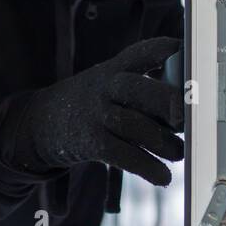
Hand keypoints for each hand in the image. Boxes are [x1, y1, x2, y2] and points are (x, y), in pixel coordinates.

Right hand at [12, 36, 183, 185]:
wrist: (39, 123)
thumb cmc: (89, 104)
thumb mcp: (106, 84)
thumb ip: (141, 89)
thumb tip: (183, 112)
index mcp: (113, 70)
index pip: (139, 53)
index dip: (161, 49)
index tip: (182, 48)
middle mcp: (104, 88)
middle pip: (138, 89)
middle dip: (166, 101)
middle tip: (186, 116)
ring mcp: (96, 115)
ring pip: (135, 125)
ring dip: (164, 143)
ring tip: (179, 153)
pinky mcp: (91, 142)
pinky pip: (124, 155)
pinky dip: (148, 167)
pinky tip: (163, 177)